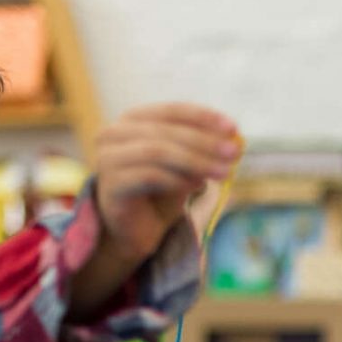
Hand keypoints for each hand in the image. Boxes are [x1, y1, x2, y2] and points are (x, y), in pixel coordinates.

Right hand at [91, 104, 238, 264]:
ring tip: (224, 172)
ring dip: (196, 161)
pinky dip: (177, 180)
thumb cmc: (160, 193)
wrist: (135, 230)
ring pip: (158, 151)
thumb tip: (234, 138)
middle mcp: (114, 133)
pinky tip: (199, 186)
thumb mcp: (186, 166)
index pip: (171, 111)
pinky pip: (148, 176)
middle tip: (234, 152)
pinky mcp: (110, 185)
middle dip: (205, 141)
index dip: (203, 117)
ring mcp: (108, 158)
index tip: (233, 128)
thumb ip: (203, 150)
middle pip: (166, 131)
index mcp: (133, 120)